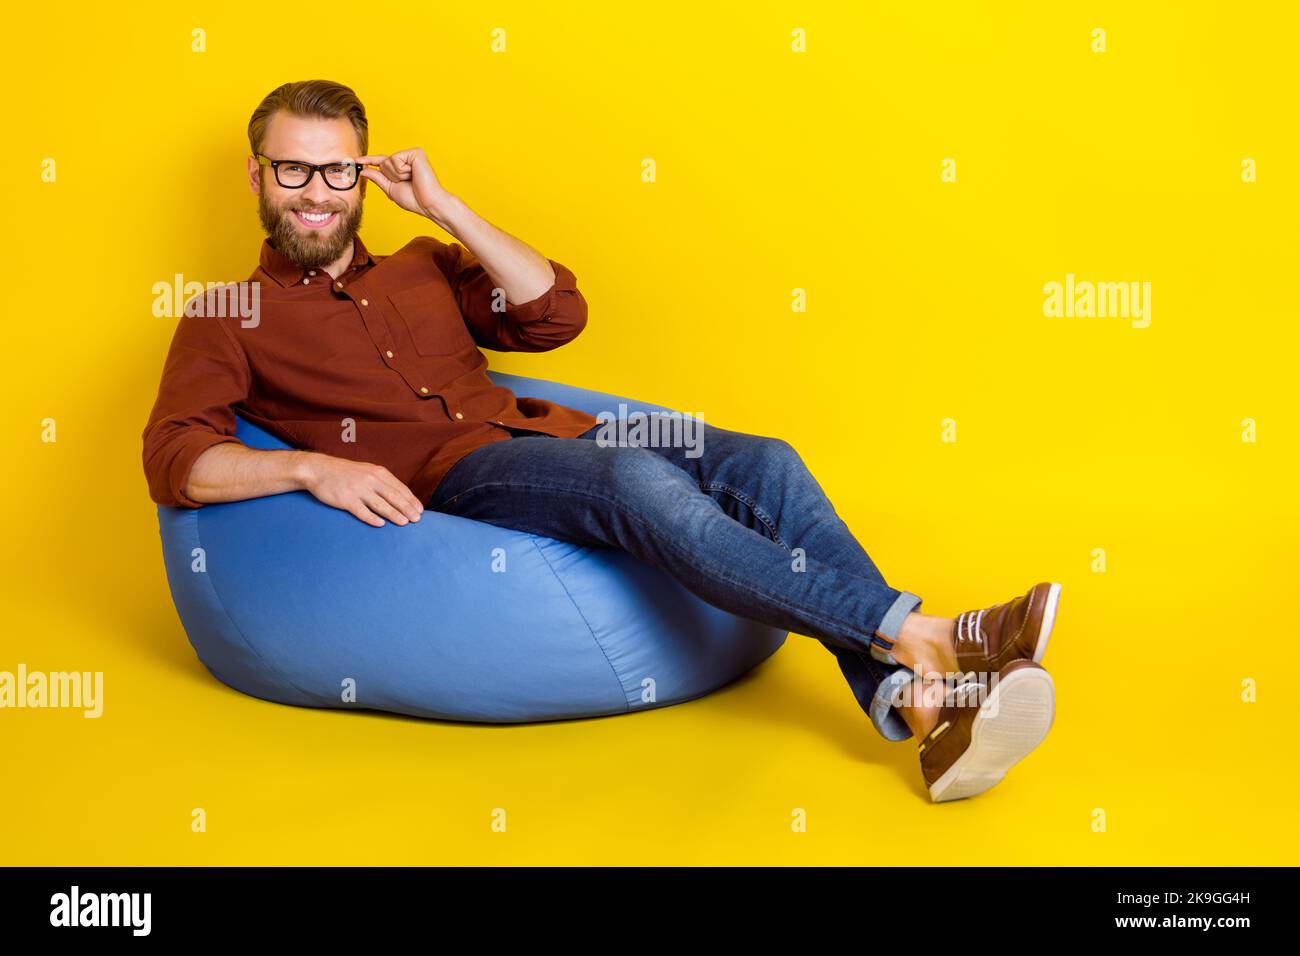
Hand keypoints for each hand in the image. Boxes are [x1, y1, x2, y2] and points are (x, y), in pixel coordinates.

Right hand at [299, 453, 424, 527]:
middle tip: (417, 520)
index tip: (420, 510)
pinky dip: (372, 518)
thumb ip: (382, 481)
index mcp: (378, 472)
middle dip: (407, 508)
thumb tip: (400, 495)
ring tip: (405, 523)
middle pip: (393, 496)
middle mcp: (370, 480)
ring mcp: (358, 489)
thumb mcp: (367, 470)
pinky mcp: (345, 499)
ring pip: (380, 504)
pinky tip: (381, 524)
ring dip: (394, 514)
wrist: (318, 469)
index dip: (411, 500)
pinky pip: (361, 511)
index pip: (399, 488)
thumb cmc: (345, 472)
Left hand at [357, 148, 453, 220]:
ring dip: (397, 175)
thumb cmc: (414, 199)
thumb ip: (377, 178)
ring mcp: (412, 154)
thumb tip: (363, 170)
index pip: (381, 161)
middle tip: (406, 183)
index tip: (355, 160)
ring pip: (388, 161)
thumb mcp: (390, 189)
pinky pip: (396, 159)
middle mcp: (407, 158)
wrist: (429, 204)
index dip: (368, 160)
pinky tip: (414, 175)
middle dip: (391, 176)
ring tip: (412, 180)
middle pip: (383, 162)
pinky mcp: (416, 153)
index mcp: (402, 166)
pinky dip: (402, 171)